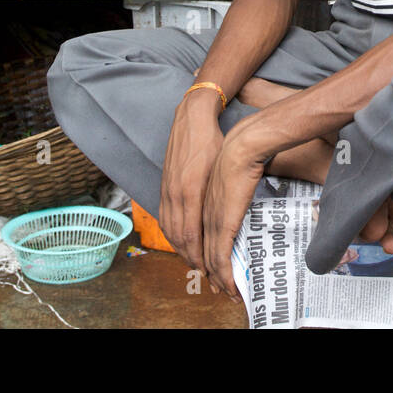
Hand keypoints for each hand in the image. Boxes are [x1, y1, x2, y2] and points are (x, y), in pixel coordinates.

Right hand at [159, 93, 224, 271]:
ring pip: (170, 230)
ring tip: (194, 263)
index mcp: (190, 192)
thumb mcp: (221, 167)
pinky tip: (180, 241)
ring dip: (181, 249)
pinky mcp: (165, 185)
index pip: (191, 235)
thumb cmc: (212, 141)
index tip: (211, 271)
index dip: (200, 256)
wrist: (191, 118)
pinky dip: (172, 234)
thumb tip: (227, 220)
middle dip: (192, 259)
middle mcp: (175, 194)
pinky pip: (165, 217)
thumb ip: (220, 194)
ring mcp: (167, 190)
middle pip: (180, 238)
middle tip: (205, 274)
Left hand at [202, 126, 267, 298]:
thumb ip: (223, 183)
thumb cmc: (235, 151)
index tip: (205, 266)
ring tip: (226, 291)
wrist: (240, 147)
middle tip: (215, 286)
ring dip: (216, 278)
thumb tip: (233, 186)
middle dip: (205, 272)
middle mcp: (198, 213)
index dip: (196, 253)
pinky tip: (229, 285)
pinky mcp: (223, 224)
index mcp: (193, 200)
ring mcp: (209, 219)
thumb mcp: (222, 169)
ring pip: (207, 258)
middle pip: (194, 251)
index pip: (189, 234)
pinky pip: (219, 257)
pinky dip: (224, 275)